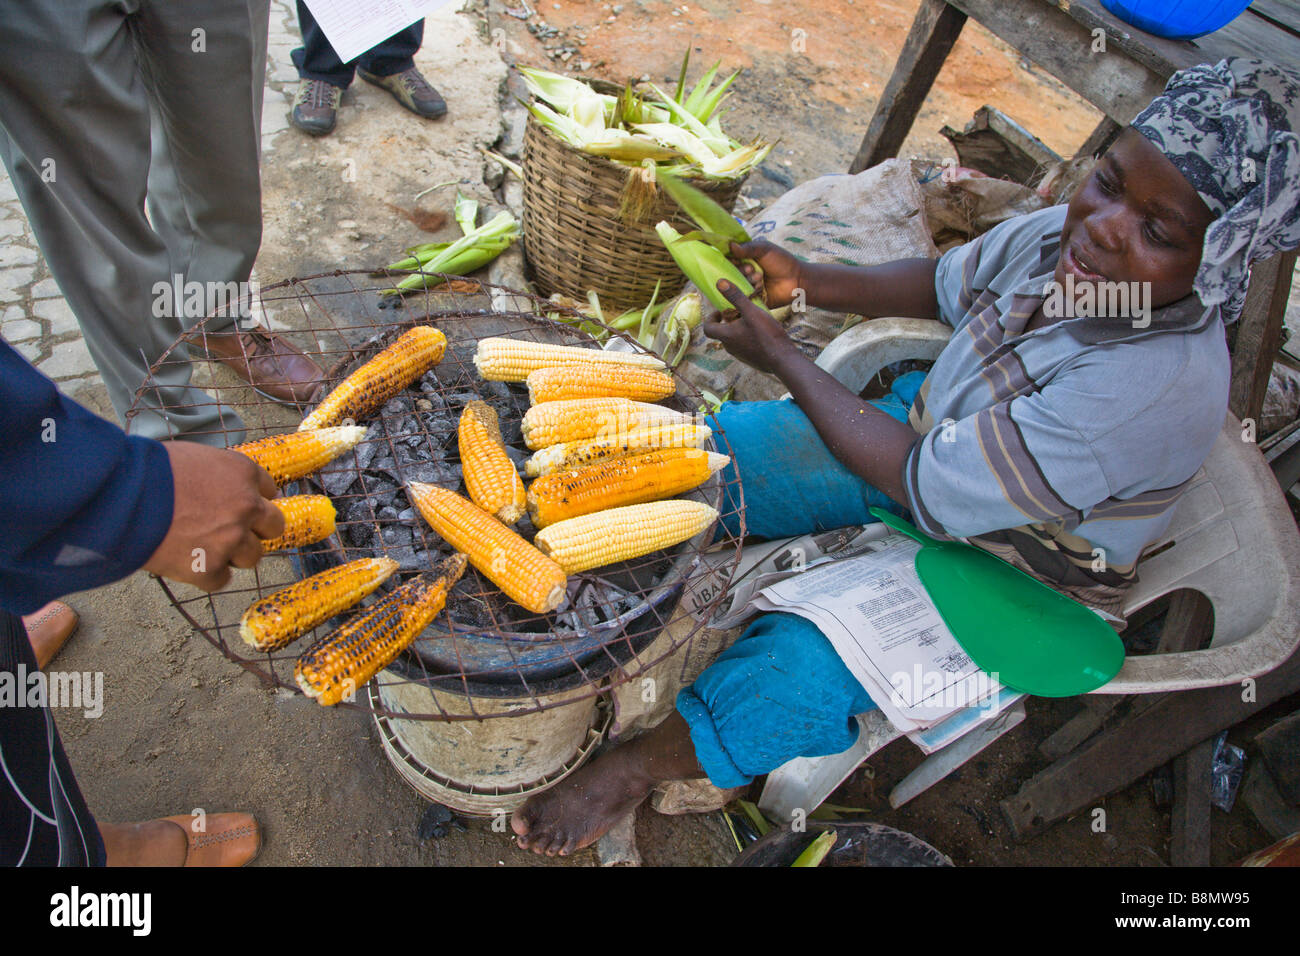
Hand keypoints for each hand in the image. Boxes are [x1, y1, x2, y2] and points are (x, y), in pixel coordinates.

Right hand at [143, 442, 284, 590]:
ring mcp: (230, 540)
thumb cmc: (148, 470)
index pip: (269, 490)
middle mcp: (246, 507)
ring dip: (233, 554)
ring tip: (204, 546)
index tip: (240, 506)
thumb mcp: (192, 457)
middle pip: (274, 526)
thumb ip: (217, 474)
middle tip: (232, 531)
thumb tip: (219, 487)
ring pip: (252, 556)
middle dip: (256, 529)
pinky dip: (206, 574)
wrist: (120, 497)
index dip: (253, 499)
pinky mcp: (209, 568)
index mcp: (243, 473)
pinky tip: (186, 562)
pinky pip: (221, 579)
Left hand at [702, 279, 799, 375]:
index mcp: (726, 336)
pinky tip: (761, 332)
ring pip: (733, 339)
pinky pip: (744, 345)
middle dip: (728, 321)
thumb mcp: (752, 311)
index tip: (720, 311)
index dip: (711, 318)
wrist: (782, 360)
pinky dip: (747, 337)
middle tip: (740, 311)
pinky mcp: (750, 359)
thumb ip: (736, 297)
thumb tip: (719, 282)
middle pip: (722, 332)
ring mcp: (740, 355)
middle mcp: (730, 347)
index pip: (708, 328)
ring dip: (738, 328)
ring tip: (752, 319)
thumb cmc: (767, 334)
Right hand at [730, 239, 804, 308]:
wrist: (797, 280)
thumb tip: (730, 245)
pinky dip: (751, 291)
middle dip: (740, 271)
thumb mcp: (765, 249)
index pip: (729, 260)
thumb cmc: (782, 261)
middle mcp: (743, 273)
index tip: (737, 259)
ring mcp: (747, 287)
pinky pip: (743, 297)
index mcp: (745, 260)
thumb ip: (748, 248)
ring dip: (747, 281)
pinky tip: (761, 288)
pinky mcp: (751, 299)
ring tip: (760, 277)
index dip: (730, 260)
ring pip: (736, 286)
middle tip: (751, 269)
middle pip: (731, 274)